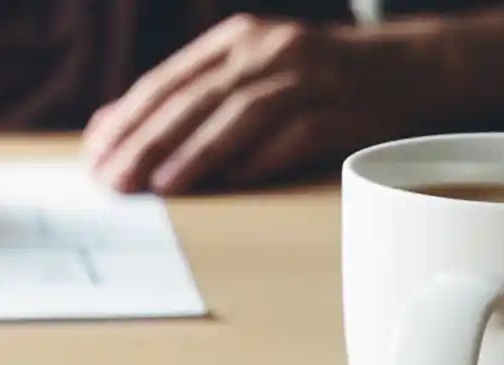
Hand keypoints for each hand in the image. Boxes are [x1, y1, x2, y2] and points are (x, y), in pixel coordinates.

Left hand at [84, 14, 438, 193]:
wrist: (409, 67)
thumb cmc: (313, 80)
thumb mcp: (245, 73)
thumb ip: (182, 97)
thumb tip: (107, 129)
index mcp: (235, 40)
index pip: (167, 81)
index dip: (127, 121)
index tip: (94, 159)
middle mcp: (267, 48)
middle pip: (195, 98)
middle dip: (148, 142)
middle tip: (115, 181)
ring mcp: (309, 75)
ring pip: (240, 113)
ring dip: (197, 151)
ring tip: (161, 185)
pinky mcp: (345, 105)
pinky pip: (297, 133)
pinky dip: (263, 156)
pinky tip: (233, 181)